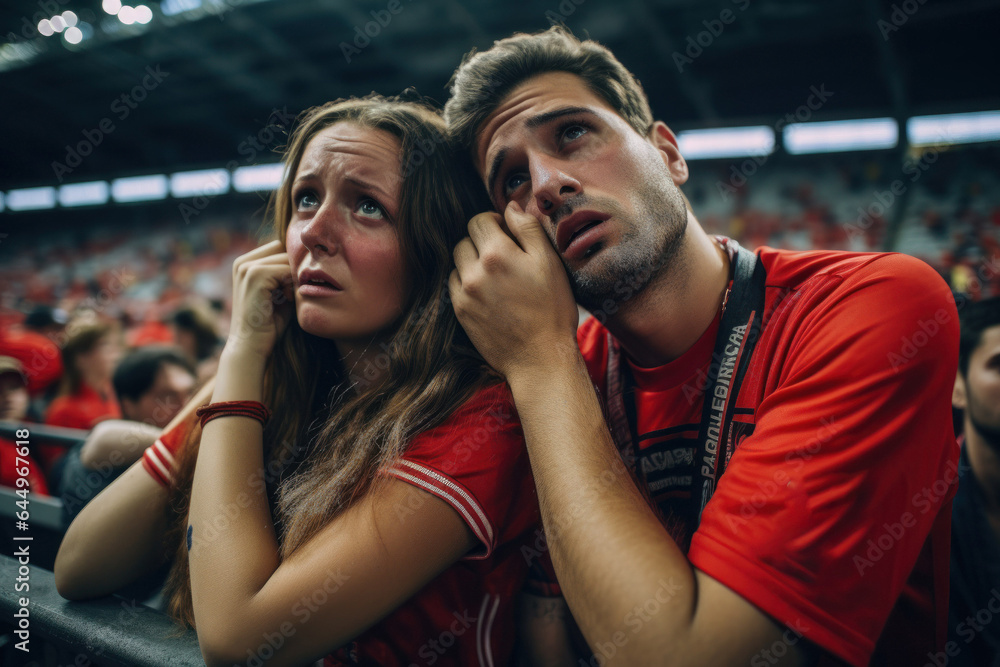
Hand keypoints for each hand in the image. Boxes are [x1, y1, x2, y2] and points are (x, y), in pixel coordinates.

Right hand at [227, 240, 294, 359]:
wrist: (251, 346)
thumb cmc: (269, 323)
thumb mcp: (279, 293)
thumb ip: (287, 275)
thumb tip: (310, 259)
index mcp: (244, 263)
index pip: (279, 248)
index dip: (291, 266)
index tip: (291, 289)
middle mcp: (242, 262)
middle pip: (284, 250)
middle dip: (293, 269)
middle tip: (291, 294)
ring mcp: (247, 267)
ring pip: (287, 258)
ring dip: (293, 277)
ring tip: (287, 297)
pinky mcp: (255, 275)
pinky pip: (286, 269)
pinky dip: (292, 284)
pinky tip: (287, 300)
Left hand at [450, 201, 579, 382]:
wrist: (540, 358)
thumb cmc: (552, 310)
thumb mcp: (550, 263)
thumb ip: (528, 228)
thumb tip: (509, 207)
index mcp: (497, 253)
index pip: (478, 221)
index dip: (493, 223)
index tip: (506, 234)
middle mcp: (474, 271)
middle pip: (465, 240)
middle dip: (481, 242)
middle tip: (504, 257)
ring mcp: (464, 294)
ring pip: (457, 263)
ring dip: (472, 263)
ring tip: (496, 277)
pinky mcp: (460, 313)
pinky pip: (454, 286)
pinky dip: (466, 284)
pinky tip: (488, 294)